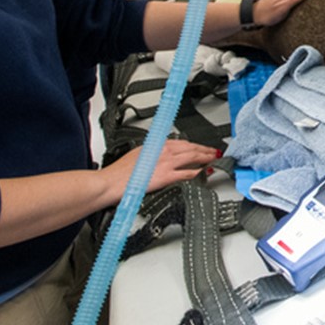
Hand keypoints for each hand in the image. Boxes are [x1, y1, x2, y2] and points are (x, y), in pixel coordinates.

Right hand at [101, 139, 219, 198]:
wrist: (111, 182)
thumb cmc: (119, 173)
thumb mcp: (136, 156)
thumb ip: (150, 155)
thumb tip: (155, 158)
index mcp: (155, 145)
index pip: (180, 142)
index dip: (192, 144)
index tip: (199, 146)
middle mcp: (162, 151)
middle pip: (190, 147)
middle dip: (204, 149)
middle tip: (213, 151)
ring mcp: (166, 163)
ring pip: (192, 157)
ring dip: (205, 157)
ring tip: (213, 158)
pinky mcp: (166, 176)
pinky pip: (187, 173)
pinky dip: (197, 172)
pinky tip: (203, 172)